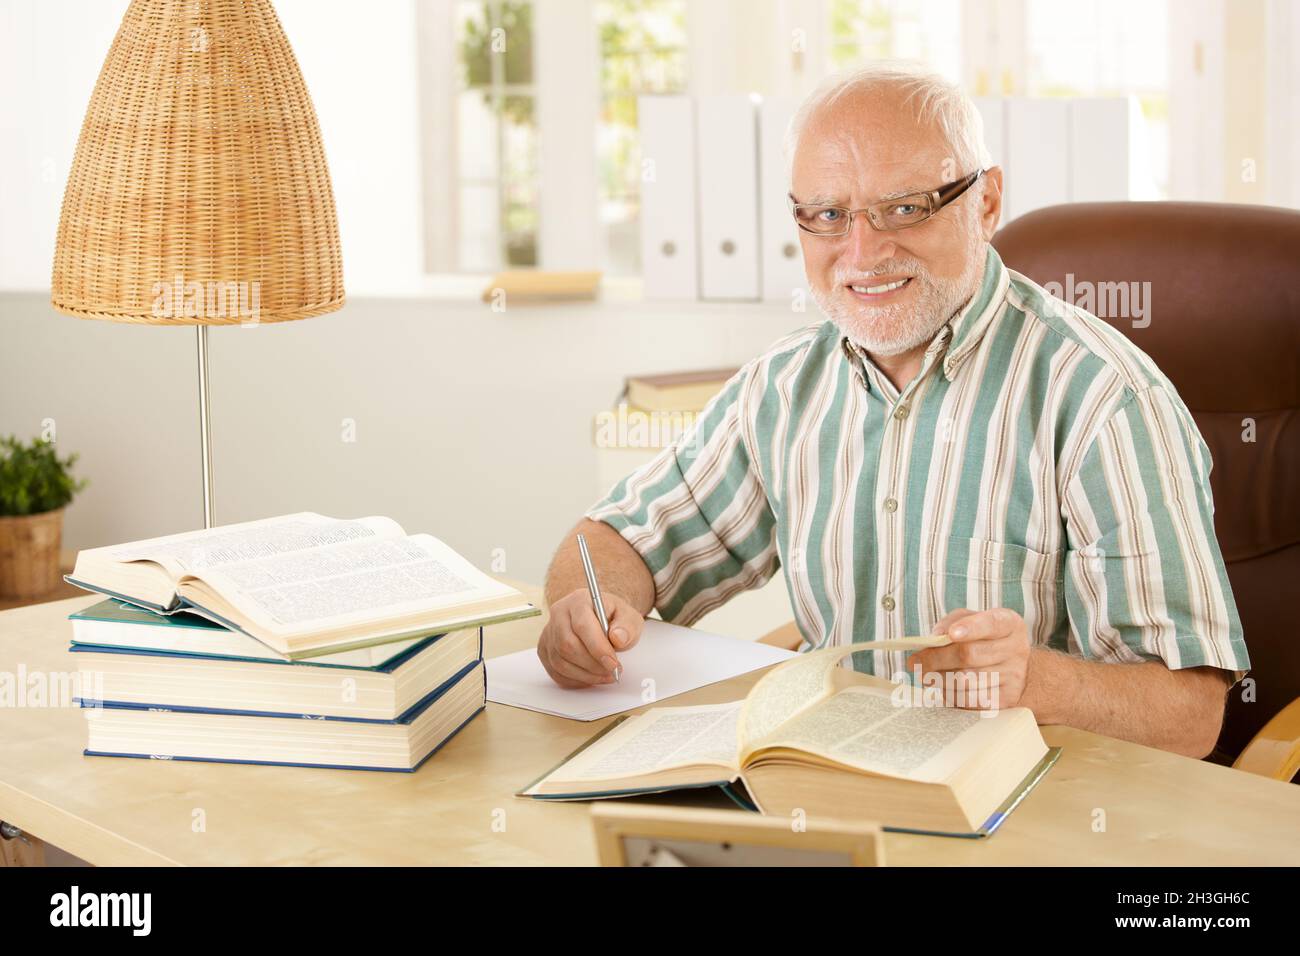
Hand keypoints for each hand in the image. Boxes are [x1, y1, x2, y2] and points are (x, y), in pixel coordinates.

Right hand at [537, 588, 644, 687]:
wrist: (600, 617)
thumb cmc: (612, 617)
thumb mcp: (629, 616)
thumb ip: (627, 626)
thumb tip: (618, 638)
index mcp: (578, 601)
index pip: (582, 626)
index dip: (598, 648)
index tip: (613, 664)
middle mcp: (559, 614)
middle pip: (567, 646)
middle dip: (592, 665)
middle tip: (612, 671)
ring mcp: (549, 632)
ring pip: (560, 662)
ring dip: (585, 675)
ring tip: (605, 675)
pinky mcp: (545, 649)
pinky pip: (555, 672)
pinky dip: (575, 680)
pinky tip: (591, 677)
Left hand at [906, 608, 1031, 709]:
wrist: (1015, 668)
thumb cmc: (986, 639)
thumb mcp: (974, 620)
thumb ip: (954, 621)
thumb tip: (937, 635)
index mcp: (1009, 624)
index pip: (991, 624)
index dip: (971, 628)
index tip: (951, 634)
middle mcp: (1015, 650)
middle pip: (970, 655)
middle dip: (936, 658)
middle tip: (914, 662)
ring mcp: (1012, 677)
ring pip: (965, 680)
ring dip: (938, 678)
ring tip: (925, 675)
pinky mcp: (1004, 700)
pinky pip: (969, 700)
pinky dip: (948, 693)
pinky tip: (942, 686)